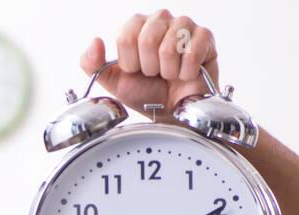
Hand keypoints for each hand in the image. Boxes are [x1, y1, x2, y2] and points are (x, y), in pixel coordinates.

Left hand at [79, 10, 218, 122]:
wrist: (170, 111)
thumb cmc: (144, 92)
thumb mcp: (112, 81)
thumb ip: (92, 64)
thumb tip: (95, 42)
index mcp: (137, 26)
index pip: (126, 36)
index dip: (130, 62)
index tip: (136, 70)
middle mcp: (160, 19)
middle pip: (147, 39)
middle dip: (149, 67)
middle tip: (154, 74)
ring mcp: (184, 25)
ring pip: (169, 48)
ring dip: (167, 71)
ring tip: (169, 74)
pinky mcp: (206, 36)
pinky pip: (191, 53)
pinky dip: (185, 72)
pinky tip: (185, 73)